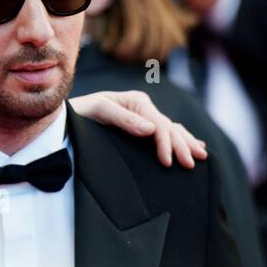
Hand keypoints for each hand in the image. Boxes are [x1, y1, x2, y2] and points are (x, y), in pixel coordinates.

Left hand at [69, 89, 207, 168]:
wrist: (64, 119)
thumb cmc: (79, 114)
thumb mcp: (98, 112)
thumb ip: (123, 119)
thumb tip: (152, 129)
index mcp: (136, 102)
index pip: (159, 125)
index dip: (166, 143)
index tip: (168, 162)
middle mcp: (144, 108)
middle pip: (170, 127)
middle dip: (182, 146)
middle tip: (191, 165)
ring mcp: (144, 118)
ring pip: (173, 130)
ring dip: (187, 143)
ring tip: (201, 156)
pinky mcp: (141, 129)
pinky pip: (166, 134)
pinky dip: (181, 140)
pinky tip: (193, 146)